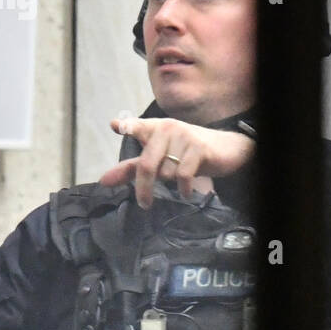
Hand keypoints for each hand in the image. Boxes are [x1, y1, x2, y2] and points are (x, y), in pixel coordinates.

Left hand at [100, 117, 255, 207]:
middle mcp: (168, 128)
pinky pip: (183, 174)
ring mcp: (184, 136)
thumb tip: (103, 181)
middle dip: (144, 187)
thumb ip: (131, 169)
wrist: (228, 150)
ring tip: (180, 183)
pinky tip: (186, 192)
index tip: (116, 126)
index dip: (127, 127)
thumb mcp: (160, 160)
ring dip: (171, 183)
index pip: (137, 126)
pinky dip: (184, 188)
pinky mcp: (199, 148)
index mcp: (155, 128)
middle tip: (145, 203)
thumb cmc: (189, 153)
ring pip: (166, 171)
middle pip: (146, 164)